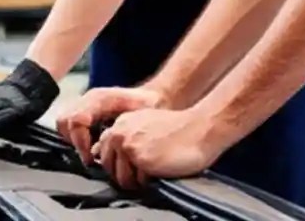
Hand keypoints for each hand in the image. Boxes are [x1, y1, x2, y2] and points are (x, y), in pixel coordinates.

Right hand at [55, 86, 164, 165]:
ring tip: (89, 153)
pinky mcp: (87, 110)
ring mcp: (86, 103)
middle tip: (89, 157)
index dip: (80, 142)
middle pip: (64, 121)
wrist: (156, 96)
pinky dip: (76, 137)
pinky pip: (71, 124)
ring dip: (73, 140)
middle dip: (73, 142)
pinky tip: (91, 146)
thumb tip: (98, 150)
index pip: (76, 120)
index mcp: (99, 98)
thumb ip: (120, 132)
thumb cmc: (150, 105)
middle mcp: (89, 99)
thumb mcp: (140, 116)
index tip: (90, 158)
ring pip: (64, 123)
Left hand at [93, 108, 220, 189]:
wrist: (200, 128)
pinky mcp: (139, 159)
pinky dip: (151, 181)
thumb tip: (112, 157)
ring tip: (157, 167)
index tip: (134, 165)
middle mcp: (119, 133)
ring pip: (122, 179)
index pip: (103, 152)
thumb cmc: (179, 129)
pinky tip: (164, 167)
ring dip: (139, 180)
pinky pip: (139, 182)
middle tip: (146, 170)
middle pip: (109, 168)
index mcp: (120, 123)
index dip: (118, 164)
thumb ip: (127, 137)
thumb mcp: (146, 124)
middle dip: (126, 174)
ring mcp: (127, 146)